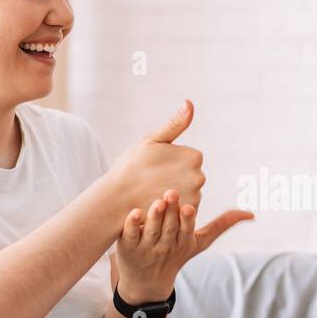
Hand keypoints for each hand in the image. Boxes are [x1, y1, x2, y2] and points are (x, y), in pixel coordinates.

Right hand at [106, 100, 205, 214]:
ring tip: (154, 193)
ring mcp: (194, 197)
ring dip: (175, 193)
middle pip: (190, 175)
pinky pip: (182, 208)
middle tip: (153, 180)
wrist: (117, 198)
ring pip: (186, 192)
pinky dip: (173, 208)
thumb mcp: (152, 139)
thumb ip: (175, 123)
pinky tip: (158, 204)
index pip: (188, 157)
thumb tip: (190, 103)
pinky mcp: (185, 214)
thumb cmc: (131, 166)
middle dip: (175, 178)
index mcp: (193, 156)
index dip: (170, 161)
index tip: (156, 166)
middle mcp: (199, 177)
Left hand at [114, 188, 253, 302]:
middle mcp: (165, 246)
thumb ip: (222, 225)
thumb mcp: (200, 243)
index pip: (186, 230)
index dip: (186, 220)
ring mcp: (145, 247)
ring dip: (153, 216)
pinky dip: (131, 225)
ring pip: (150, 231)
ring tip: (156, 202)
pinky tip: (134, 212)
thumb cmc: (176, 255)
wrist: (146, 284)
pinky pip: (129, 235)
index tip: (189, 207)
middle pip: (168, 228)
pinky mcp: (126, 247)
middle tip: (170, 193)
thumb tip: (251, 214)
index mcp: (183, 242)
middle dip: (170, 211)